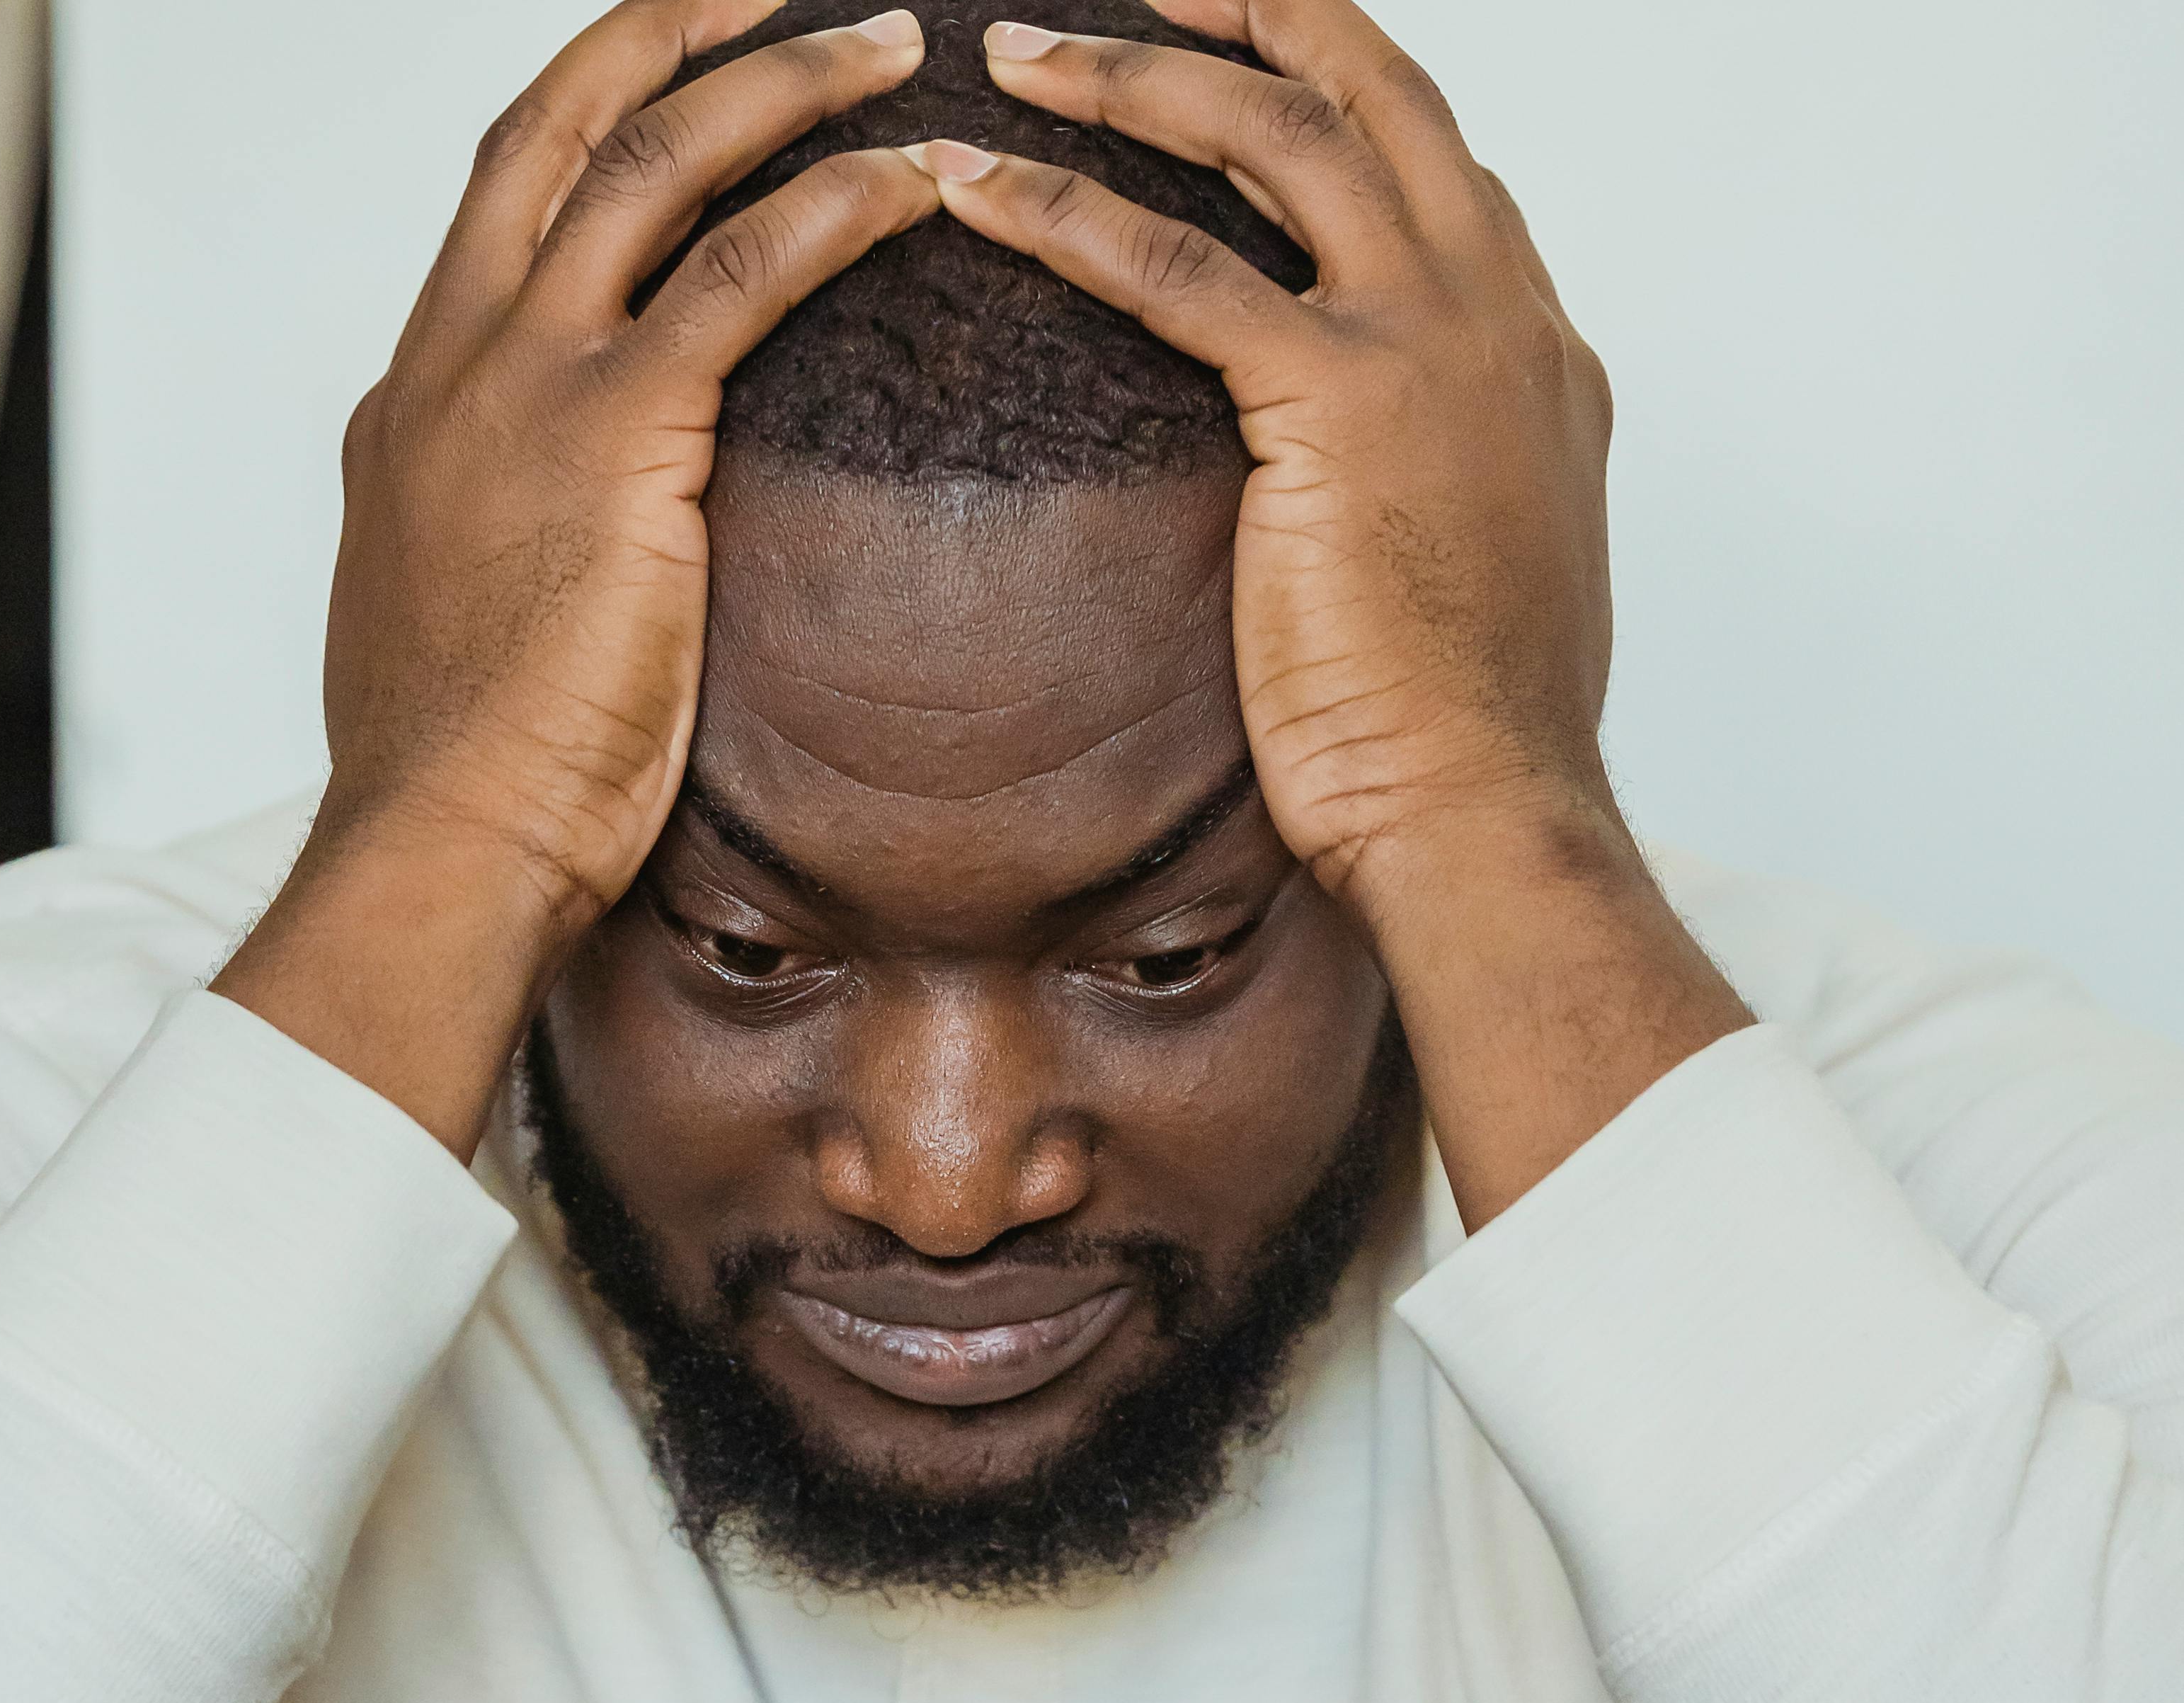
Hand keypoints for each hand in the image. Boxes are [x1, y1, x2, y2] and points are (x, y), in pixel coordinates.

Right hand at [218, 1, 934, 1156]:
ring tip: (892, 42)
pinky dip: (829, 208)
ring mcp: (522, 388)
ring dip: (780, 80)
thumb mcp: (455, 623)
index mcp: (417, 400)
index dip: (593, 103)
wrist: (439, 847)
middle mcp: (458, 361)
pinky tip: (909, 179)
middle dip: (672, 26)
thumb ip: (497, 545)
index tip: (675, 58)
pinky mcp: (609, 442)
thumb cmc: (460, 782)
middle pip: (561, 119)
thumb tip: (549, 550)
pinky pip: (736, 278)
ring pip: (655, 159)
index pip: (507, 195)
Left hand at [935, 5, 1752, 1224]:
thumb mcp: (1480, 571)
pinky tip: (977, 189)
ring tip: (1019, 52)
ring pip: (1272, 135)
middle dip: (1250, 8)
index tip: (1242, 48)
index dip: (1330, 82)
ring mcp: (1429, 341)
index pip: (1426, 156)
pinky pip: (1180, 269)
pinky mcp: (1340, 402)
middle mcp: (1494, 308)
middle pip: (1367, 84)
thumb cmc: (1465, 738)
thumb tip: (1393, 493)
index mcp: (1532, 345)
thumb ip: (1447, 485)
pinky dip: (1067, 214)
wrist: (1486, 814)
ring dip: (1133, 76)